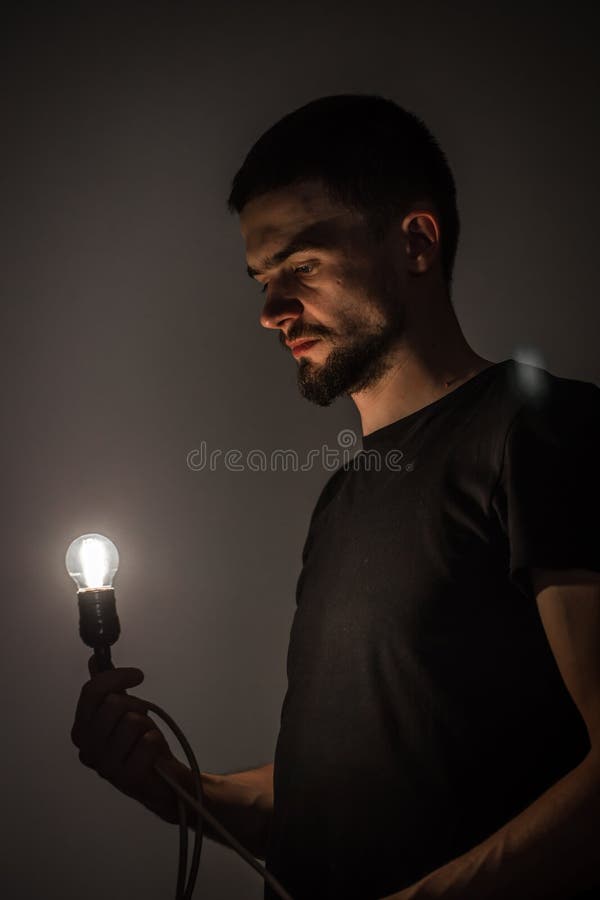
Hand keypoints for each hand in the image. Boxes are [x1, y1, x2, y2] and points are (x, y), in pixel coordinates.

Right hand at [71, 655, 187, 823]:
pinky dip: (156, 742)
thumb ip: (107, 688)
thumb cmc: (140, 743)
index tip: (138, 675)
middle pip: (112, 704)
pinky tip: (153, 754)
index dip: (116, 677)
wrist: (163, 780)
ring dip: (147, 726)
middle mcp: (87, 750)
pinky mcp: (127, 779)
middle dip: (136, 705)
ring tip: (145, 739)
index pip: (91, 692)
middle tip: (142, 718)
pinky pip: (147, 742)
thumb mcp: (124, 711)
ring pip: (132, 722)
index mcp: (82, 731)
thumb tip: (94, 659)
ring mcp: (105, 767)